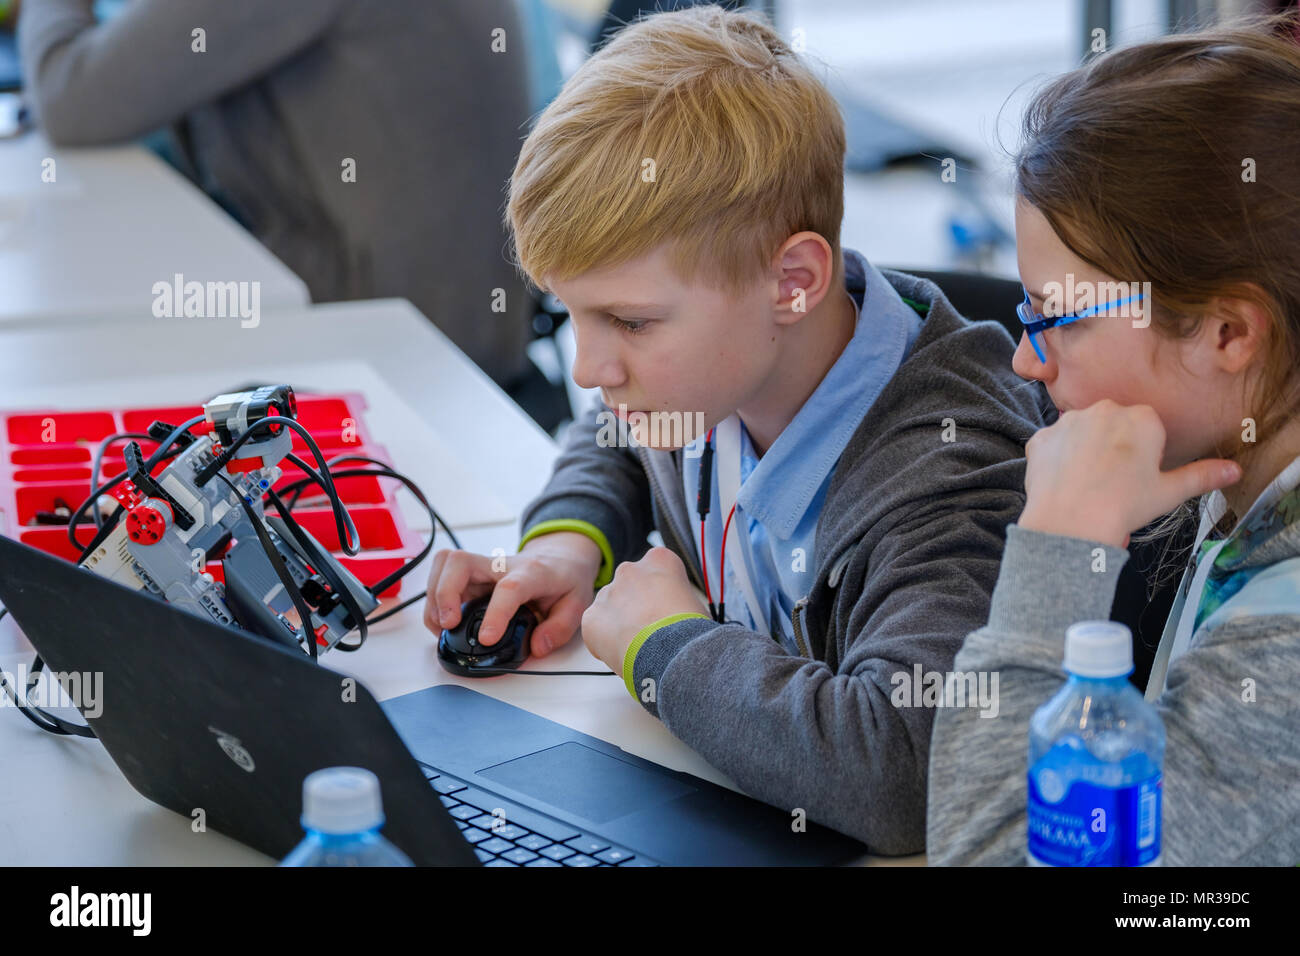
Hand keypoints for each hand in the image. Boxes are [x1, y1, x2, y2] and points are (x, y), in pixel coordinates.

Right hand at [422, 532, 602, 656]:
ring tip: (442, 627)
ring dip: (434, 598)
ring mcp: (482, 567)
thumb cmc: (565, 579)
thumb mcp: (578, 605)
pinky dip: (434, 600)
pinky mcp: (470, 574)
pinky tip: (443, 621)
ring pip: (444, 566)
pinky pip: (441, 576)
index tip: (486, 639)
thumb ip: (559, 629)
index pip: (509, 588)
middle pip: (460, 562)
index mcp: (532, 573)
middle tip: (448, 625)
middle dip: (445, 594)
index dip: (495, 614)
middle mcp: (501, 565)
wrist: (560, 557)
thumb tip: (536, 648)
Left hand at [581, 547, 706, 673]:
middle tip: (651, 630)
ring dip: (620, 622)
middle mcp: (630, 570)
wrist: (671, 653)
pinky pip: (596, 629)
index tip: (666, 610)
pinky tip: (623, 652)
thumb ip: (677, 598)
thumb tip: (676, 614)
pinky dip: (605, 641)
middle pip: (631, 587)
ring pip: (611, 608)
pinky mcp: (591, 617)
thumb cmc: (689, 631)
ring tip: (639, 645)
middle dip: (637, 606)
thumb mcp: (695, 603)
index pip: (657, 570)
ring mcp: (607, 592)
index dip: (662, 594)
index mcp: (659, 560)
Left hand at [1018, 400, 1241, 547]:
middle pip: (1113, 425)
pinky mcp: (1040, 437)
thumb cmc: (1125, 505)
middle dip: (1114, 446)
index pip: (1148, 428)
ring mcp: (1068, 421)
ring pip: (1082, 432)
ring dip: (1084, 450)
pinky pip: (1052, 445)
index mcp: (1141, 418)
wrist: (1071, 522)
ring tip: (1087, 483)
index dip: (1144, 454)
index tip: (1138, 476)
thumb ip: (1201, 476)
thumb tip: (1234, 470)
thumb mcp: (1169, 492)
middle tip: (1113, 481)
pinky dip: (1056, 460)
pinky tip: (1062, 482)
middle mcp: (1104, 409)